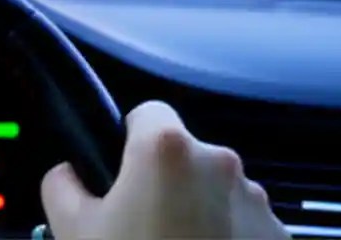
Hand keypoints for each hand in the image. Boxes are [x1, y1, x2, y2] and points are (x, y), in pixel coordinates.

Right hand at [41, 100, 288, 239]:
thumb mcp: (73, 232)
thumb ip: (62, 187)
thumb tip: (68, 175)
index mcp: (165, 150)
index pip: (146, 113)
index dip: (127, 140)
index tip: (119, 172)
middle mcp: (218, 164)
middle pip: (183, 156)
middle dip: (163, 184)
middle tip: (138, 227)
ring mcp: (255, 201)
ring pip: (215, 192)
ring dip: (197, 213)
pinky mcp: (278, 236)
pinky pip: (242, 225)